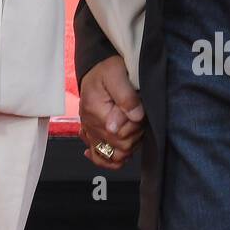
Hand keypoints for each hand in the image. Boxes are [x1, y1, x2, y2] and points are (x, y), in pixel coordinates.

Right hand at [78, 55, 144, 169]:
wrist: (96, 68)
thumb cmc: (106, 69)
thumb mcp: (117, 74)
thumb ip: (126, 96)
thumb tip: (134, 117)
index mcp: (95, 111)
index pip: (120, 135)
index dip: (135, 127)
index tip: (139, 114)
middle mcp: (90, 125)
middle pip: (119, 147)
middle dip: (134, 136)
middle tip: (137, 118)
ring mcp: (90, 131)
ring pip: (112, 156)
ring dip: (127, 147)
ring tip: (132, 130)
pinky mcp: (92, 134)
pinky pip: (98, 157)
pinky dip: (109, 160)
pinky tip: (118, 155)